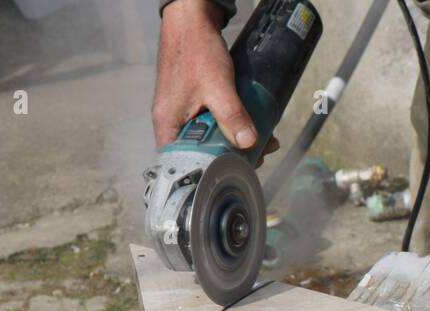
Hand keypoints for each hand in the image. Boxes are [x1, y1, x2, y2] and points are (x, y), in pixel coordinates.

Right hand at [152, 0, 278, 161]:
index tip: (236, 171)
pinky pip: (212, 122)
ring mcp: (182, 113)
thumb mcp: (217, 85)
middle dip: (230, 155)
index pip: (184, 163)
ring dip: (234, 139)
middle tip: (257, 154)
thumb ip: (232, 115)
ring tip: (261, 140)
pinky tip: (248, 123)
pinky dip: (230, 124)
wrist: (191, 20)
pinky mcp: (193, 104)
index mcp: (168, 125)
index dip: (210, 170)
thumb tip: (248, 142)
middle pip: (201, 153)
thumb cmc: (195, 49)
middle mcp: (172, 123)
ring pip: (209, 137)